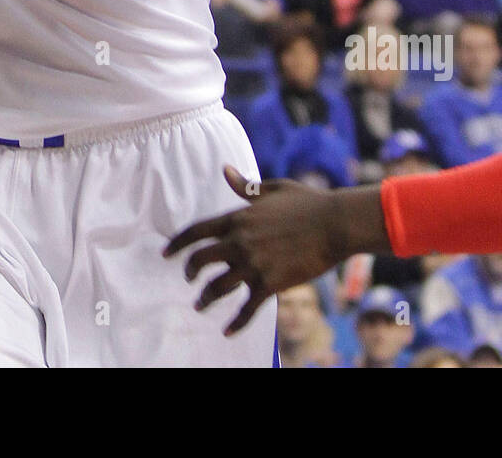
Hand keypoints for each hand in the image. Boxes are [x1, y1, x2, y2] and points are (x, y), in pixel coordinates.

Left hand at [164, 166, 338, 334]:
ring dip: (205, 298)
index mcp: (238, 218)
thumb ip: (245, 186)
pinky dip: (235, 322)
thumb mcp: (273, 189)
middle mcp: (240, 241)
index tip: (166, 253)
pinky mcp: (270, 284)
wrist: (334, 223)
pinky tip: (227, 331)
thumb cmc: (307, 202)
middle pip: (201, 260)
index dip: (177, 244)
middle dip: (190, 271)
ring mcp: (254, 264)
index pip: (196, 231)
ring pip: (218, 287)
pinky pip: (247, 308)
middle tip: (189, 279)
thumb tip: (226, 170)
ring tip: (200, 305)